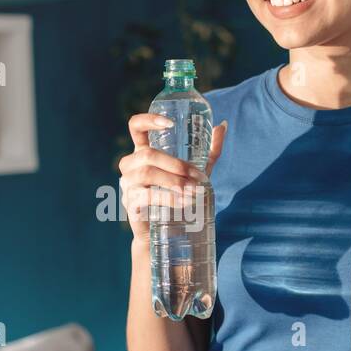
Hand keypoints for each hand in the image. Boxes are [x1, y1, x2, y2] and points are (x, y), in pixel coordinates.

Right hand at [120, 115, 227, 241]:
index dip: (148, 120)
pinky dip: (168, 198)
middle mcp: (131, 165)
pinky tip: (184, 202)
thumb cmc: (179, 196)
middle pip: (147, 154)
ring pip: (146, 173)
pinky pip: (146, 196)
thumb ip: (209, 150)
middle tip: (197, 176)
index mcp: (143, 152)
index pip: (136, 127)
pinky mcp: (130, 204)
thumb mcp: (195, 171)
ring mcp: (128, 185)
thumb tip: (223, 125)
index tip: (170, 123)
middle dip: (176, 165)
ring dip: (173, 181)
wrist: (165, 231)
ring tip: (193, 191)